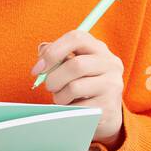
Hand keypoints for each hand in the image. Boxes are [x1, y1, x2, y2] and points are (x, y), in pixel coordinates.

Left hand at [31, 31, 125, 145]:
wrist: (105, 112)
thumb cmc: (83, 84)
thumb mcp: (72, 66)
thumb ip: (56, 57)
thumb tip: (41, 62)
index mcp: (99, 48)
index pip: (76, 38)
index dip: (53, 52)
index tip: (38, 68)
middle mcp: (110, 63)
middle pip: (76, 65)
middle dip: (54, 78)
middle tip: (49, 86)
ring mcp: (112, 84)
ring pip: (75, 87)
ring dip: (59, 96)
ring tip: (61, 98)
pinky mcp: (109, 105)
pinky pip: (78, 107)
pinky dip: (68, 109)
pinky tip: (71, 108)